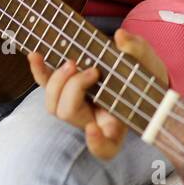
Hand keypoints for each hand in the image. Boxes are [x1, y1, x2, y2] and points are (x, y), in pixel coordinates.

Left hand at [27, 28, 169, 160]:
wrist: (135, 67)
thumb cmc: (145, 72)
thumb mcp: (148, 61)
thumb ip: (137, 50)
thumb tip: (120, 36)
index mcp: (117, 124)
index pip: (105, 148)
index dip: (96, 143)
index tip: (93, 127)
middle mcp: (92, 120)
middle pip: (69, 115)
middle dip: (74, 89)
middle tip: (93, 71)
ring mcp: (76, 107)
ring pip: (53, 104)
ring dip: (58, 80)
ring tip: (73, 61)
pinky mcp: (63, 89)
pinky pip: (45, 85)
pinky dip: (39, 71)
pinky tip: (35, 54)